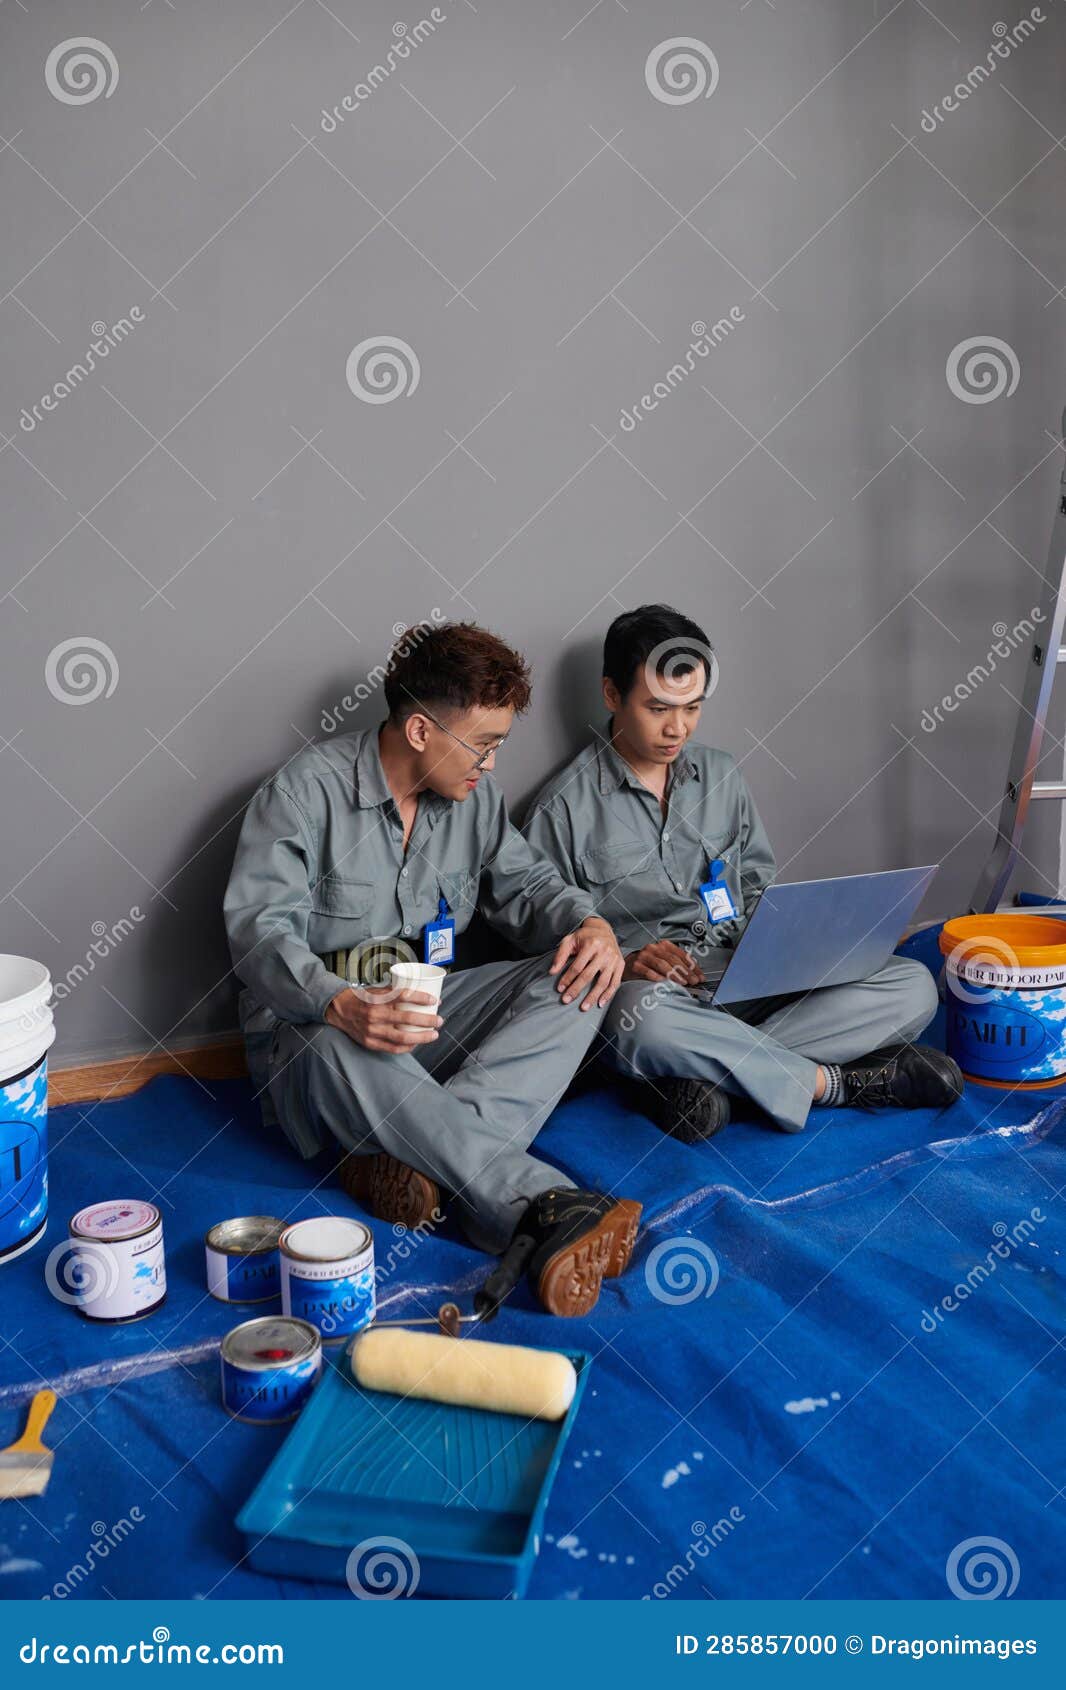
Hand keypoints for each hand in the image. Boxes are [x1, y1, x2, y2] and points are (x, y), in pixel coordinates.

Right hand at [325, 986, 441, 1053]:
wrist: (339, 1010)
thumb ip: (395, 991)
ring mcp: (372, 1030)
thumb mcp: (377, 990)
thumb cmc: (363, 998)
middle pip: (407, 1018)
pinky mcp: (370, 1042)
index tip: (435, 1000)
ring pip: (402, 1037)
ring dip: (422, 1037)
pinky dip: (408, 1047)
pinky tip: (417, 1043)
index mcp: (378, 998)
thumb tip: (421, 990)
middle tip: (439, 1020)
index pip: (404, 995)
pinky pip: (393, 1048)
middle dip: (427, 1020)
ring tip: (434, 1034)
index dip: (422, 998)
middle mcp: (375, 1014)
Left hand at [549, 916, 623, 1009]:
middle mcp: (604, 952)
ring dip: (593, 996)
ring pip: (603, 982)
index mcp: (591, 945)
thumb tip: (552, 971)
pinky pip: (615, 983)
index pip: (577, 966)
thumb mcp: (570, 940)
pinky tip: (600, 1003)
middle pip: (588, 976)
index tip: (560, 989)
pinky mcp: (620, 965)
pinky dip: (608, 995)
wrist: (604, 930)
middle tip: (566, 1000)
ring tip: (584, 1007)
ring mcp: (614, 960)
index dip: (567, 979)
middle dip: (576, 990)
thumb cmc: (585, 937)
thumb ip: (561, 955)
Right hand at [622, 940, 702, 987]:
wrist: (628, 965)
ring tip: (682, 982)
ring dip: (674, 974)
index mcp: (664, 945)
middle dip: (685, 971)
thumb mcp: (664, 960)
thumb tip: (694, 976)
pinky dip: (657, 977)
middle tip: (693, 981)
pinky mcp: (636, 965)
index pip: (681, 954)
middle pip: (673, 959)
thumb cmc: (649, 964)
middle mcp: (654, 948)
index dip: (692, 966)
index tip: (699, 976)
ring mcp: (644, 956)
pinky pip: (648, 971)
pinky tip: (663, 982)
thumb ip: (677, 965)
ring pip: (662, 964)